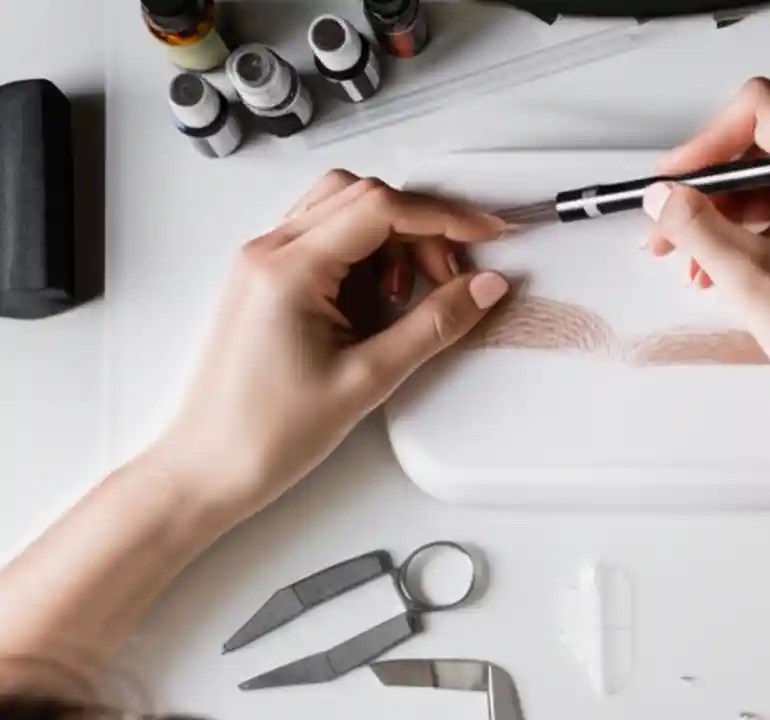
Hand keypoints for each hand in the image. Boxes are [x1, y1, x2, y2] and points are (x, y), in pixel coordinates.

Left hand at [152, 171, 509, 513]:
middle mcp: (269, 251)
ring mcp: (262, 262)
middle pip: (364, 197)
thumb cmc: (266, 434)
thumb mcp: (368, 380)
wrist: (205, 469)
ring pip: (344, 210)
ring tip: (408, 296)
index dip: (443, 216)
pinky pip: (325, 240)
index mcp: (288, 269)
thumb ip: (434, 325)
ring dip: (391, 240)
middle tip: (449, 280)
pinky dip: (364, 256)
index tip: (486, 233)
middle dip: (420, 229)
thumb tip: (484, 287)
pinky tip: (376, 303)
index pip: (380, 207)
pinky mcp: (265, 279)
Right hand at [642, 78, 769, 434]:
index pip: (759, 111)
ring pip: (759, 182)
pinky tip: (711, 268)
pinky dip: (738, 233)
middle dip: (704, 189)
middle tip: (664, 225)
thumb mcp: (746, 276)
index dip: (705, 143)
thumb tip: (660, 195)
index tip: (672, 181)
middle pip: (755, 148)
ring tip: (685, 260)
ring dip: (715, 217)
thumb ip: (695, 225)